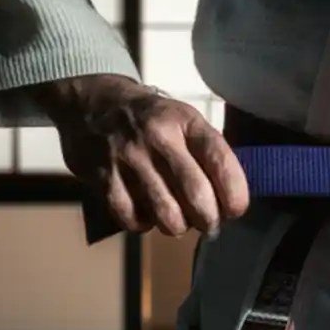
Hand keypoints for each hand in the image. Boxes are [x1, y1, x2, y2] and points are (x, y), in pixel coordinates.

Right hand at [31, 74, 248, 236]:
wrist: (93, 104)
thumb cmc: (151, 119)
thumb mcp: (184, 120)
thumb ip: (207, 153)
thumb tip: (230, 199)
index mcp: (185, 122)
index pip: (220, 160)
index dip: (235, 193)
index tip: (236, 208)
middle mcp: (158, 138)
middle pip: (196, 195)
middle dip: (209, 219)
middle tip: (209, 222)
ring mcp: (129, 159)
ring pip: (167, 214)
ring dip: (179, 226)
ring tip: (178, 219)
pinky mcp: (104, 178)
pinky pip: (133, 219)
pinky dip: (144, 224)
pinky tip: (146, 212)